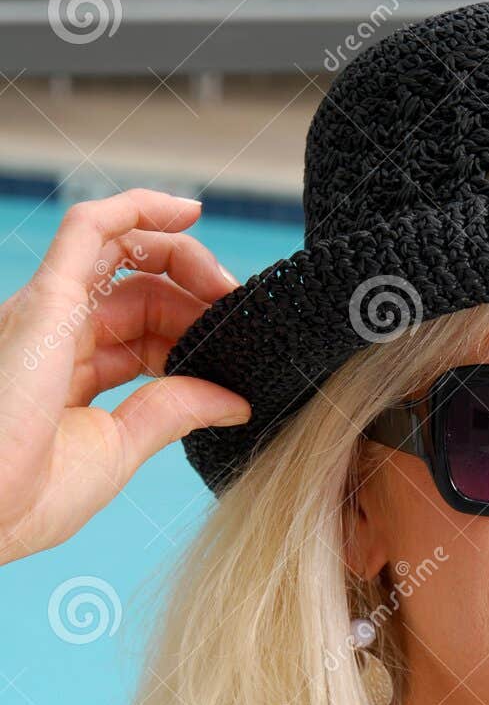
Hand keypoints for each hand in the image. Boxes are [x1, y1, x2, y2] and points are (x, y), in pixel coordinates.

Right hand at [0, 187, 250, 566]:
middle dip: (196, 297)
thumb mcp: (120, 449)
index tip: (239, 351)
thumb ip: (173, 413)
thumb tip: (234, 401)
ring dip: (182, 255)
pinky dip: (138, 209)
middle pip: (139, 292)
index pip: (144, 333)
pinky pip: (90, 229)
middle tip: (242, 316)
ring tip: (228, 284)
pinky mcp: (46, 299)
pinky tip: (186, 211)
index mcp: (70, 373)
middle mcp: (56, 334)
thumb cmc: (30, 495)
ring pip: (120, 252)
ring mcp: (49, 312)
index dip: (193, 334)